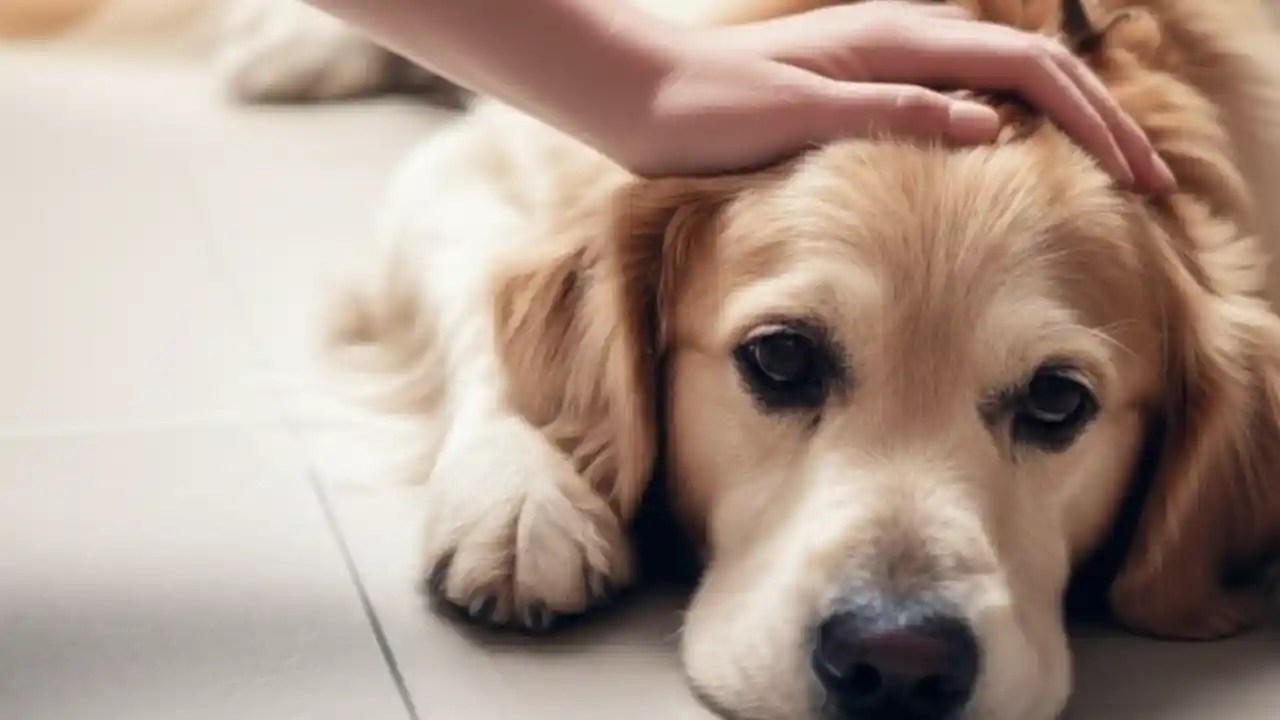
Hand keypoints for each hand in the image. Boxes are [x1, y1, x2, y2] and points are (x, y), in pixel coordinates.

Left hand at [623, 1, 1171, 190]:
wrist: (642, 98)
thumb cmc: (708, 110)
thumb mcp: (799, 116)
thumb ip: (892, 113)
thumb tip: (992, 126)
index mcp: (895, 41)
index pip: (1025, 70)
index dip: (1090, 118)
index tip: (1134, 172)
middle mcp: (899, 41)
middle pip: (1029, 72)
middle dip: (1096, 123)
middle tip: (1149, 182)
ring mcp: (884, 63)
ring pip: (1000, 84)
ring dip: (1061, 126)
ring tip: (1106, 176)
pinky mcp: (864, 89)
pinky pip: (958, 103)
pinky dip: (1007, 130)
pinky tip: (1017, 168)